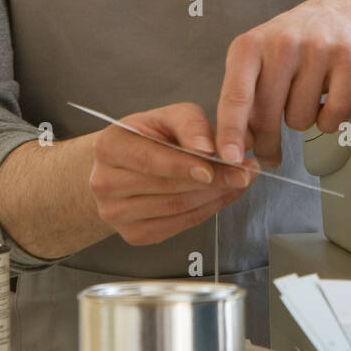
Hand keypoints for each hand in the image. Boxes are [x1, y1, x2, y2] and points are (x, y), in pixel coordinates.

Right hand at [88, 102, 258, 245]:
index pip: (151, 159)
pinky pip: (178, 225)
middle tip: (246, 172)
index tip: (213, 167)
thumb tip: (207, 148)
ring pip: (176, 208)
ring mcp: (116, 214)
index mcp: (110, 146)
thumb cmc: (150, 136)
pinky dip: (207, 210)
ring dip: (215, 196)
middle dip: (213, 180)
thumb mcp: (168, 116)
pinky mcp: (134, 234)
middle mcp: (105, 183)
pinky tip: (223, 195)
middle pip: (166, 187)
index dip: (184, 165)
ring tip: (240, 181)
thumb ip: (190, 124)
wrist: (125, 166)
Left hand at [215, 0, 350, 167]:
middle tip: (271, 153)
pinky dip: (329, 120)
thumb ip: (244, 96)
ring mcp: (317, 49)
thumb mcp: (260, 59)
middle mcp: (282, 43)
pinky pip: (333, 114)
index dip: (231, 130)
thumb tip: (240, 143)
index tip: (228, 157)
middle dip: (268, 143)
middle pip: (267, 115)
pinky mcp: (349, 58)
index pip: (236, 95)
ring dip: (303, 120)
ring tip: (307, 99)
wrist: (346, 15)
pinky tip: (327, 101)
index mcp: (251, 45)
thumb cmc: (297, 43)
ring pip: (300, 119)